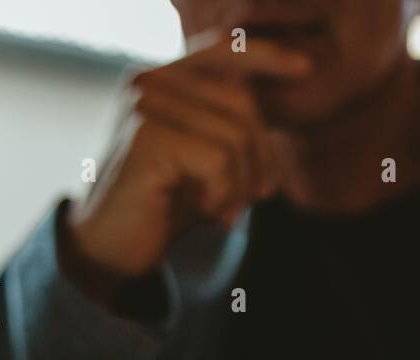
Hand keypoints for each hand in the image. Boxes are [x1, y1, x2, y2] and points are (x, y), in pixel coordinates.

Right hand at [65, 36, 312, 281]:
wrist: (113, 249)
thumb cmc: (166, 204)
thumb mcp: (209, 159)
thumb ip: (236, 125)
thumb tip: (288, 95)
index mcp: (164, 79)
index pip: (222, 51)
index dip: (266, 55)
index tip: (305, 68)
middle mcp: (149, 82)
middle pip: (240, 102)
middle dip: (261, 157)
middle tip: (258, 197)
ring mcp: (144, 106)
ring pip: (235, 135)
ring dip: (243, 185)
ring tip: (228, 211)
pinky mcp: (146, 138)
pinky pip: (218, 160)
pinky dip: (224, 193)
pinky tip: (208, 212)